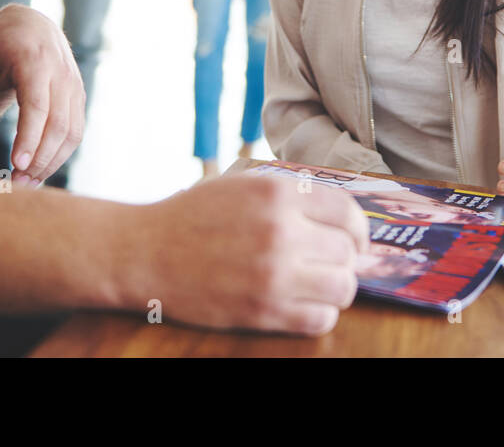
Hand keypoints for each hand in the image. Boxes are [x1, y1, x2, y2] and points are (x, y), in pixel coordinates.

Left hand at [0, 5, 84, 185]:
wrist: (33, 27)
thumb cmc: (1, 45)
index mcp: (35, 62)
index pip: (37, 105)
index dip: (29, 137)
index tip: (16, 164)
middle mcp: (61, 74)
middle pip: (58, 124)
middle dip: (39, 158)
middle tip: (16, 182)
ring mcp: (74, 86)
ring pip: (72, 133)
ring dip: (52, 162)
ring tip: (27, 182)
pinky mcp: (79, 98)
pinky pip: (76, 131)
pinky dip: (60, 154)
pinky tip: (40, 169)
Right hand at [123, 174, 368, 334]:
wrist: (144, 252)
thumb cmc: (193, 216)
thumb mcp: (243, 186)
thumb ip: (289, 195)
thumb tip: (338, 215)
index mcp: (277, 193)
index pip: (348, 212)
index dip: (359, 229)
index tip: (355, 239)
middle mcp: (280, 230)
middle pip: (348, 252)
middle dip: (345, 259)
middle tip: (330, 264)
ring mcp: (272, 273)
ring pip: (342, 287)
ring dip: (336, 288)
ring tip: (319, 285)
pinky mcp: (261, 310)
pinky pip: (320, 319)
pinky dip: (320, 314)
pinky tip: (303, 305)